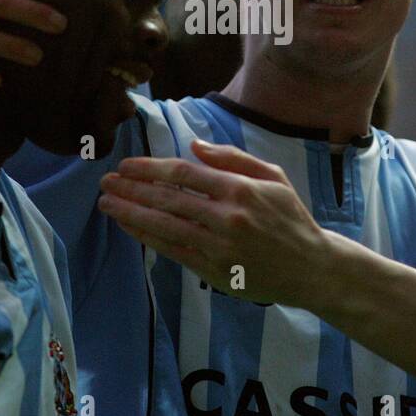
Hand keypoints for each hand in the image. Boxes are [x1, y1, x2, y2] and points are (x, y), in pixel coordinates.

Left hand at [98, 139, 333, 307]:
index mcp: (239, 188)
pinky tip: (130, 228)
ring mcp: (218, 246)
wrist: (311, 267)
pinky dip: (148, 238)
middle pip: (167, 199)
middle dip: (131, 189)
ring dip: (130, 214)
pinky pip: (173, 251)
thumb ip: (233, 158)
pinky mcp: (214, 270)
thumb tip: (195, 145)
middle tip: (105, 182)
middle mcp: (226, 216)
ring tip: (107, 204)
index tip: (127, 166)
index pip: (183, 173)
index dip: (150, 168)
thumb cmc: (291, 218)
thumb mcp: (272, 176)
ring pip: (164, 226)